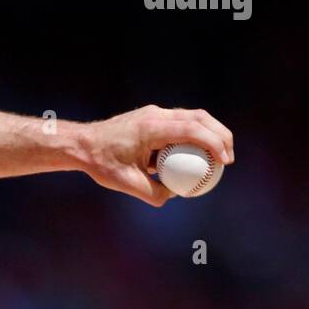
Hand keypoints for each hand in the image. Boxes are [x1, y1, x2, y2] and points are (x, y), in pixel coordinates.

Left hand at [78, 105, 234, 206]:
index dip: (214, 143)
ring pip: (192, 116)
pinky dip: (193, 134)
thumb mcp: (127, 184)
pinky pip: (179, 122)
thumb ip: (154, 193)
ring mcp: (153, 113)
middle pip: (199, 117)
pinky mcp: (151, 116)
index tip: (224, 161)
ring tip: (218, 156)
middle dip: (220, 135)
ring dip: (209, 132)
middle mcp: (154, 115)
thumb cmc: (100, 163)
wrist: (80, 144)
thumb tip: (176, 195)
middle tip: (228, 158)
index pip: (192, 129)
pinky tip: (195, 154)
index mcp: (150, 128)